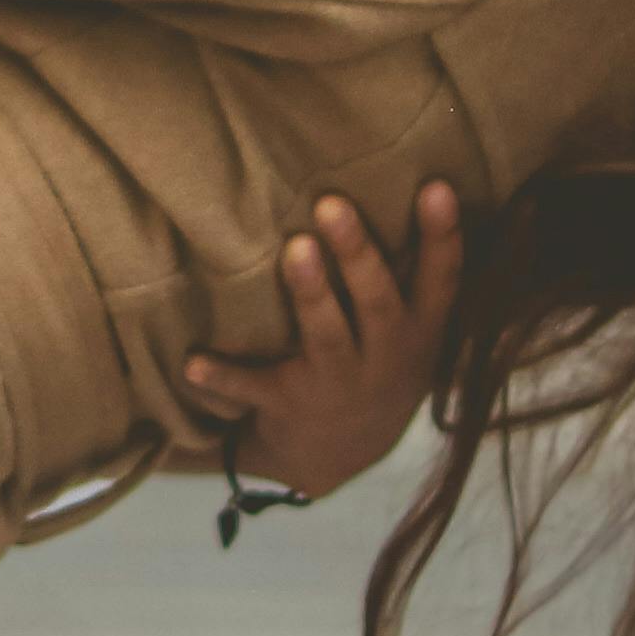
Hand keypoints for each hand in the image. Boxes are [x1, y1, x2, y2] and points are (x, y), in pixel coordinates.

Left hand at [181, 182, 463, 500]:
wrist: (345, 456)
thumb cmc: (380, 362)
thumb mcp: (415, 331)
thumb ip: (415, 274)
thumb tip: (421, 180)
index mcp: (419, 331)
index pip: (442, 280)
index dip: (442, 236)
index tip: (436, 187)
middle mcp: (385, 357)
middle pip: (377, 302)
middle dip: (358, 255)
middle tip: (332, 205)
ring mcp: (337, 384)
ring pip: (326, 336)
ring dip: (310, 294)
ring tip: (295, 249)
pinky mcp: (289, 404)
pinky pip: (253, 388)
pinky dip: (222, 378)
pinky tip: (192, 363)